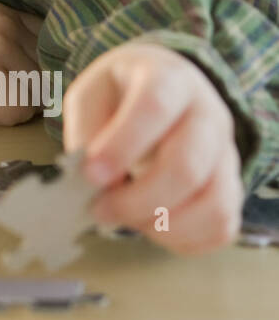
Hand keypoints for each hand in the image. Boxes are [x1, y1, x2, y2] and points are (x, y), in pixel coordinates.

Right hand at [0, 1, 44, 123]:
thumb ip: (9, 42)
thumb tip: (47, 77)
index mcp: (4, 13)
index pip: (48, 47)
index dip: (33, 70)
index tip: (12, 80)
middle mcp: (6, 26)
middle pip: (44, 75)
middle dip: (19, 91)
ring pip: (34, 96)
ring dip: (6, 105)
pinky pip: (16, 112)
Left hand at [62, 42, 243, 254]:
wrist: (162, 90)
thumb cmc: (120, 96)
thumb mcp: (90, 96)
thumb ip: (87, 131)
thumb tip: (95, 180)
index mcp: (170, 79)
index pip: (155, 108)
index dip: (122, 146)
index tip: (91, 176)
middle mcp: (209, 115)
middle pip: (188, 166)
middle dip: (139, 199)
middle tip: (100, 210)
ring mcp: (227, 153)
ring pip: (213, 203)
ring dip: (162, 225)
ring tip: (125, 220)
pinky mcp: (232, 188)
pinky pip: (221, 226)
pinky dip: (184, 239)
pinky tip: (151, 228)